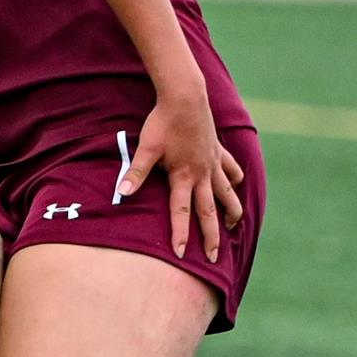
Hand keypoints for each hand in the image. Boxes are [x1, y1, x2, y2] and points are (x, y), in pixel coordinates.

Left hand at [116, 91, 243, 261]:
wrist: (186, 98)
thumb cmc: (163, 123)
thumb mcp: (146, 148)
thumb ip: (136, 173)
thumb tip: (121, 194)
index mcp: (183, 177)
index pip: (181, 212)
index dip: (181, 235)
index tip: (182, 255)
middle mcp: (203, 174)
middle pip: (209, 212)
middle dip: (212, 237)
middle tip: (216, 259)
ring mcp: (214, 164)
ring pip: (228, 195)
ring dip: (231, 213)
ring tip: (232, 228)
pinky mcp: (219, 152)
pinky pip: (232, 171)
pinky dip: (235, 182)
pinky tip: (234, 189)